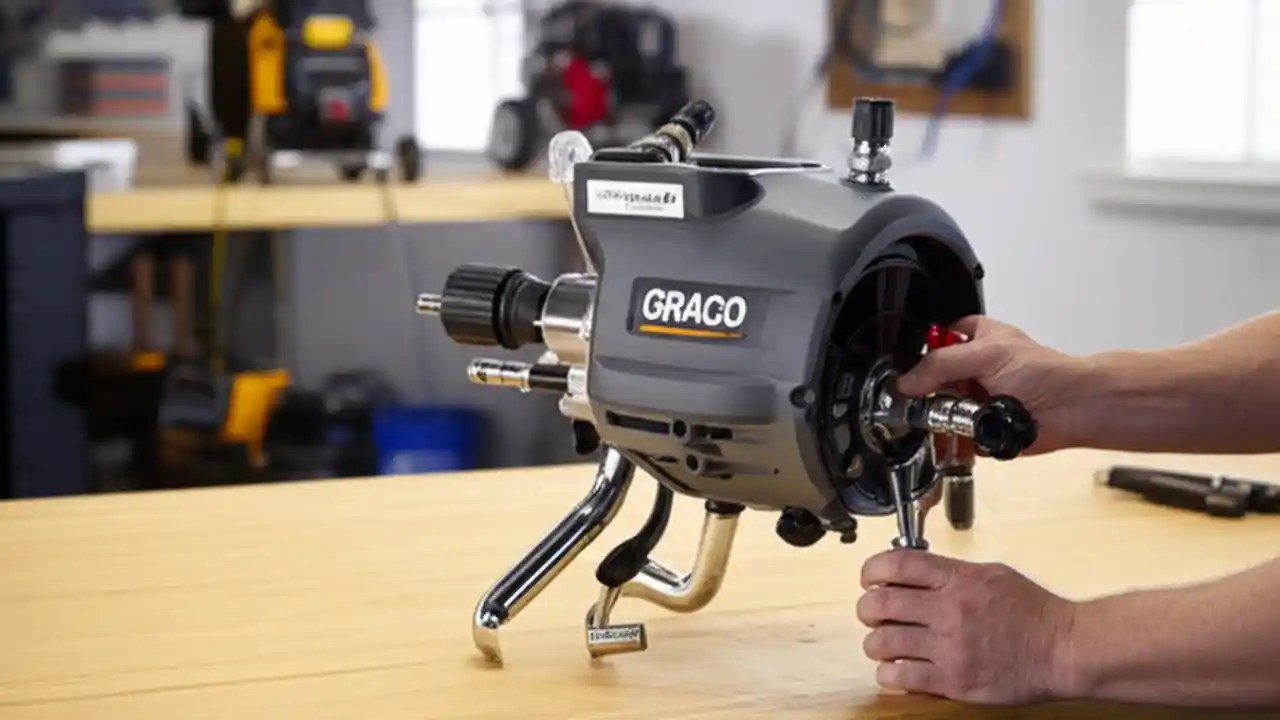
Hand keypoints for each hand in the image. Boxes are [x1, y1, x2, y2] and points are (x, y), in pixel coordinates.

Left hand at [857, 550, 1077, 704]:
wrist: (1064, 650)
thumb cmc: (1033, 612)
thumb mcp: (992, 575)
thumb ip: (951, 574)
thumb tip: (916, 573)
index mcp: (957, 580)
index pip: (895, 565)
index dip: (871, 570)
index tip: (869, 578)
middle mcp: (948, 611)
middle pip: (880, 605)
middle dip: (867, 609)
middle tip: (872, 614)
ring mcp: (949, 648)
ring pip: (884, 643)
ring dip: (875, 643)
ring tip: (882, 644)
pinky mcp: (954, 681)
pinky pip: (902, 677)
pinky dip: (888, 673)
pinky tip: (893, 670)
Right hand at [897, 316, 1093, 453]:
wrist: (1072, 409)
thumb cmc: (1039, 372)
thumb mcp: (984, 354)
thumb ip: (940, 365)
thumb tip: (905, 382)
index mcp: (976, 338)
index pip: (937, 340)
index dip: (921, 353)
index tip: (905, 370)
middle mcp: (974, 368)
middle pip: (934, 379)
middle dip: (923, 394)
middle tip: (912, 404)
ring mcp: (977, 399)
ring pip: (942, 409)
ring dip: (936, 420)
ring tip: (933, 425)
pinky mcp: (983, 427)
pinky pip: (956, 435)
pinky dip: (951, 441)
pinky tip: (948, 443)